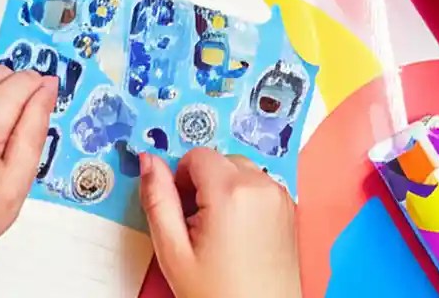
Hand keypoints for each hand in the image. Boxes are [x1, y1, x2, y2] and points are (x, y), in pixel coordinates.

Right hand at [140, 149, 301, 297]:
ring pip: (240, 171)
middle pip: (219, 160)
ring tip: (217, 232)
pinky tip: (237, 234)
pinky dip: (244, 198)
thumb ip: (158, 200)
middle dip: (202, 183)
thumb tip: (148, 161)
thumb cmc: (218, 294)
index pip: (196, 156)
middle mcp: (261, 186)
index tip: (180, 211)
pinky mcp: (290, 210)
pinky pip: (258, 186)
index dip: (180, 179)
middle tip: (196, 225)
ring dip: (223, 189)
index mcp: (231, 192)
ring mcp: (280, 197)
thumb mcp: (174, 251)